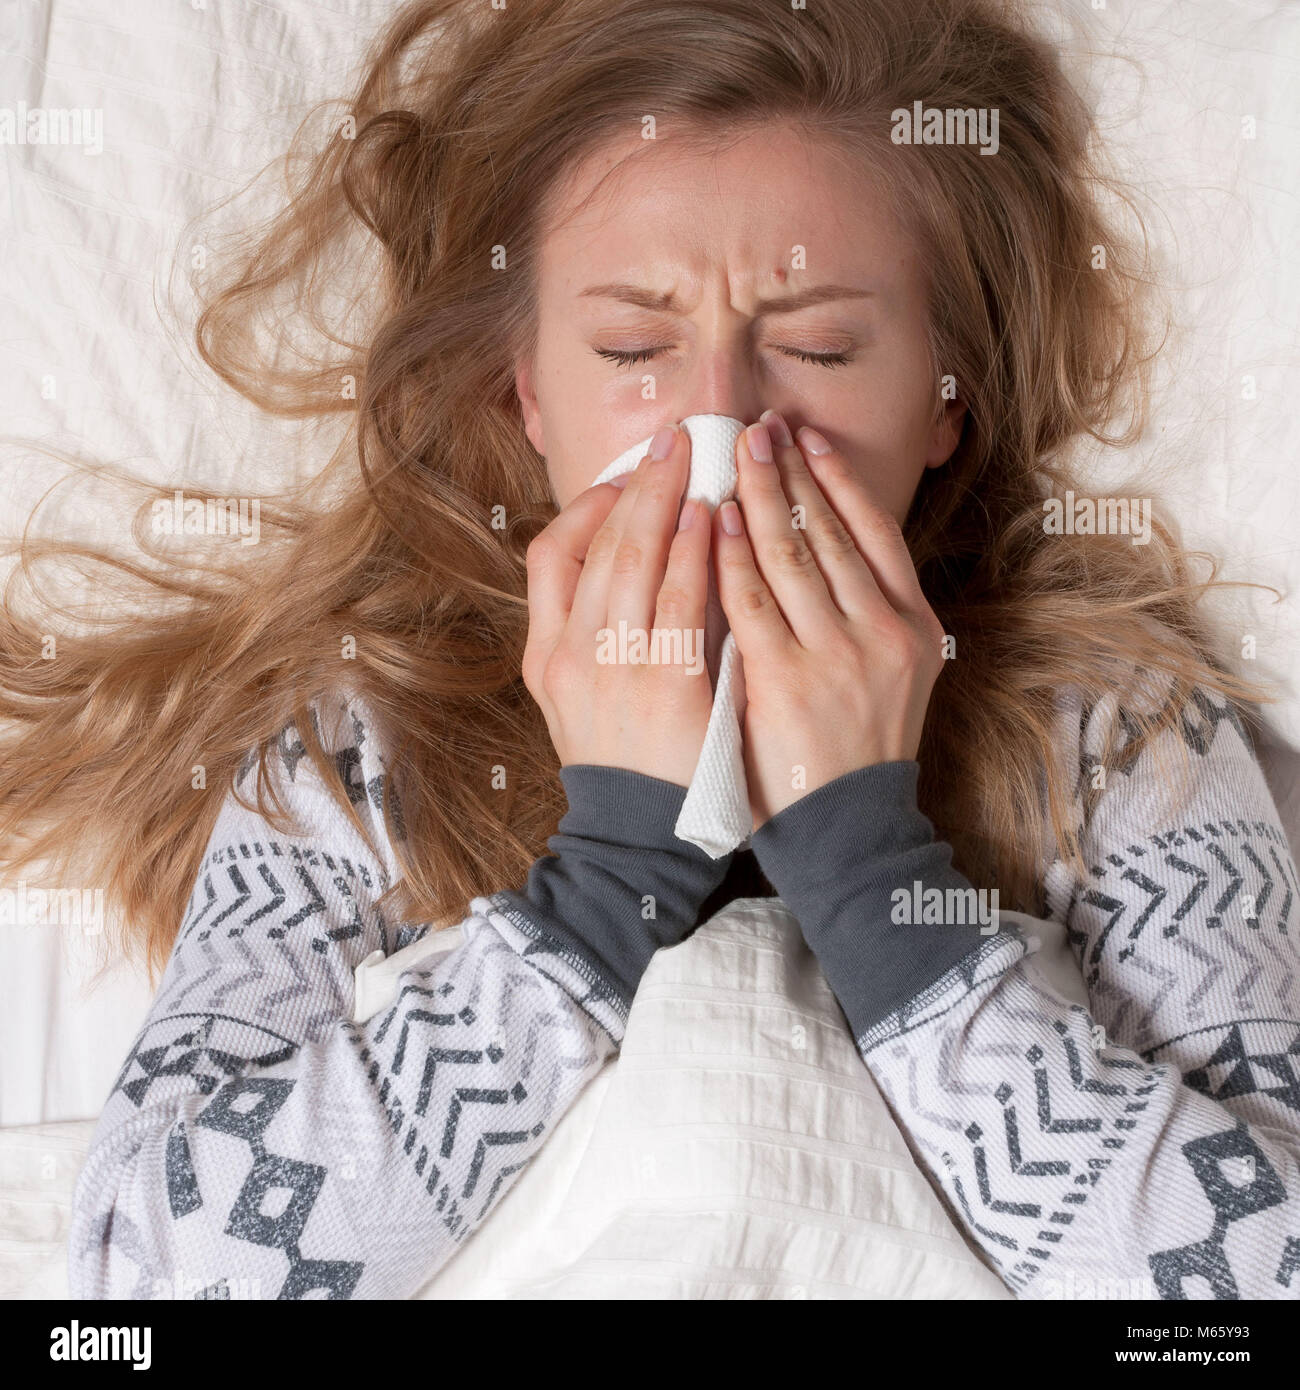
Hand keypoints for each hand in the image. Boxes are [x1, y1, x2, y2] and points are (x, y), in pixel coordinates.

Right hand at [522, 423, 715, 787]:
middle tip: (672, 439)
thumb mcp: (578, 702)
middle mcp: (573, 654)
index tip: (626, 478)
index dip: (588, 506)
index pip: (549, 555)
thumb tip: (624, 563)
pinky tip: (716, 520)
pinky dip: (697, 553)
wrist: (638, 842)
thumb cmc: (622, 765)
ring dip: (669, 501)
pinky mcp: (668, 688)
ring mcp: (616, 670)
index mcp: (546, 655)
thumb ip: (589, 636)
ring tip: (697, 459)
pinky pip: (683, 601)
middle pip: (599, 545)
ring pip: (637, 561)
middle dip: (639, 484)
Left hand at [712, 417, 946, 829]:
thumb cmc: (861, 747)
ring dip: (757, 498)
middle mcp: (883, 630)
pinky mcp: (788, 680)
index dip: (838, 480)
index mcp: (914, 625)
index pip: (874, 532)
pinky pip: (751, 602)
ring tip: (733, 456)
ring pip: (791, 555)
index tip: (808, 440)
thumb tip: (829, 546)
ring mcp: (838, 654)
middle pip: (829, 531)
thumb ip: (872, 615)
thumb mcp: (895, 674)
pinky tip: (711, 522)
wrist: (850, 826)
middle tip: (758, 428)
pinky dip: (730, 557)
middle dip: (788, 473)